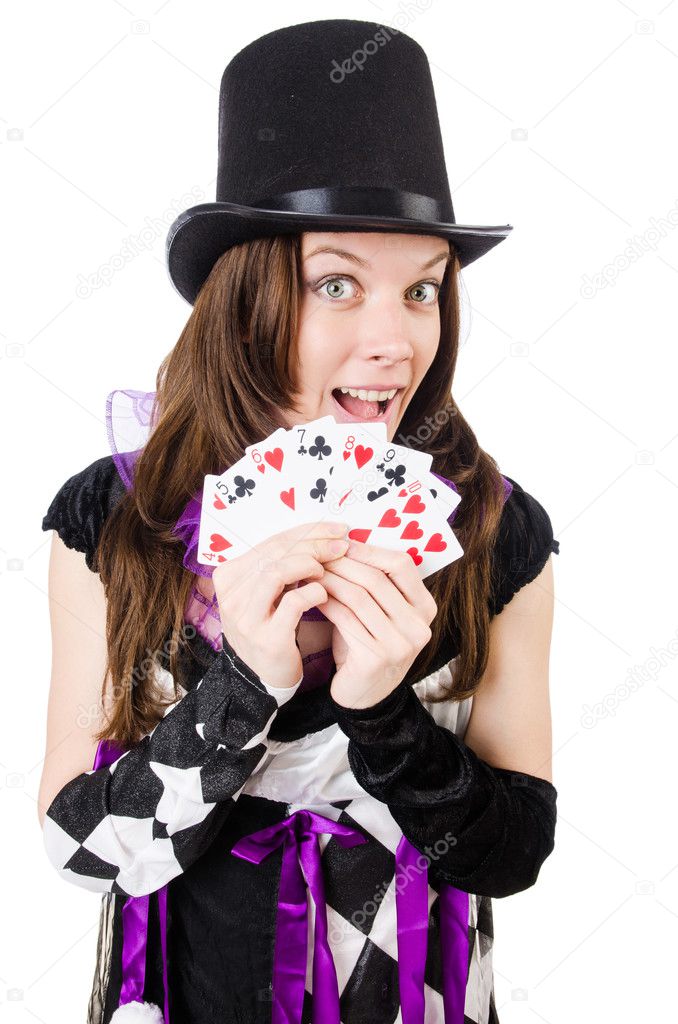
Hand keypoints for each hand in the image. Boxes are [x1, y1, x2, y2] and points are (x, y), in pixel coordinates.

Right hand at [212, 521, 349, 687]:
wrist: (263, 675)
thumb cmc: (271, 625)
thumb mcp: (268, 591)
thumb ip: (283, 564)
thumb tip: (322, 534)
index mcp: (229, 576)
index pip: (270, 542)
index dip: (307, 531)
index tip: (337, 529)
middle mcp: (231, 595)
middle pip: (275, 553)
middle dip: (314, 544)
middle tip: (342, 544)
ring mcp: (246, 618)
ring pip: (278, 572)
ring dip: (310, 565)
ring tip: (327, 570)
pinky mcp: (266, 638)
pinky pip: (292, 604)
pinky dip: (313, 592)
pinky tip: (324, 593)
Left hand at [316, 540, 437, 709]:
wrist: (363, 696)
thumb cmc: (368, 645)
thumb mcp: (381, 614)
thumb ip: (375, 585)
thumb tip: (346, 542)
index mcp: (425, 608)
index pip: (402, 564)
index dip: (370, 550)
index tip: (343, 543)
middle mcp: (418, 626)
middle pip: (377, 579)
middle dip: (343, 562)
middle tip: (318, 554)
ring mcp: (400, 643)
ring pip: (358, 597)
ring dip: (330, 580)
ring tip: (311, 572)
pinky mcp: (376, 657)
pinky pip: (345, 618)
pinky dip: (325, 602)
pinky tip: (312, 595)